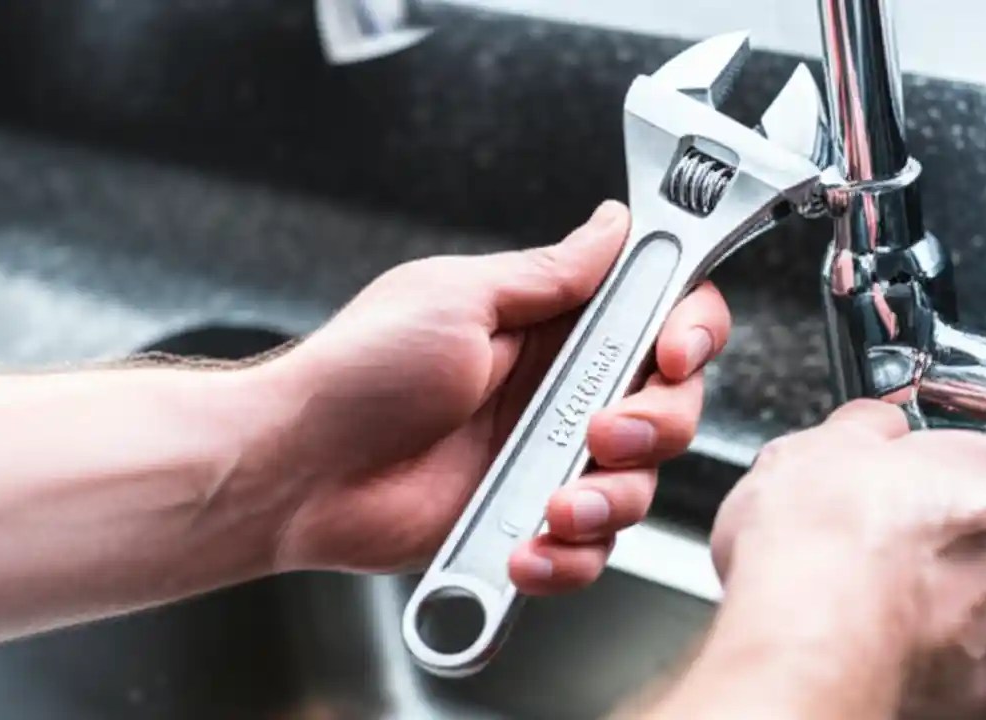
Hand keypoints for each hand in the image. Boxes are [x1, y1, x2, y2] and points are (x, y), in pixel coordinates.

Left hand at [254, 202, 730, 593]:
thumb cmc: (359, 372)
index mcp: (552, 325)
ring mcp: (549, 458)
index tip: (673, 350)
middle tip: (603, 432)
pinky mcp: (529, 522)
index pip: (660, 314)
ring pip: (640, 483)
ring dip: (613, 498)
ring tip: (556, 504)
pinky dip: (570, 557)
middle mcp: (562, 390)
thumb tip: (614, 226)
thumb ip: (551, 274)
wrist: (296, 468)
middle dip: (656, 422)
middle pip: (671, 403)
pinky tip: (527, 548)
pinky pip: (588, 550)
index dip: (690, 330)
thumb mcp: (457, 299)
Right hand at [666, 401, 985, 719]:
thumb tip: (876, 427)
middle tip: (916, 528)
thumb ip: (875, 428)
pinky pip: (970, 665)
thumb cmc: (826, 546)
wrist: (802, 648)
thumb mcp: (827, 444)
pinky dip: (934, 650)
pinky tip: (878, 632)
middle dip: (985, 537)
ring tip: (881, 586)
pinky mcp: (980, 698)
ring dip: (955, 595)